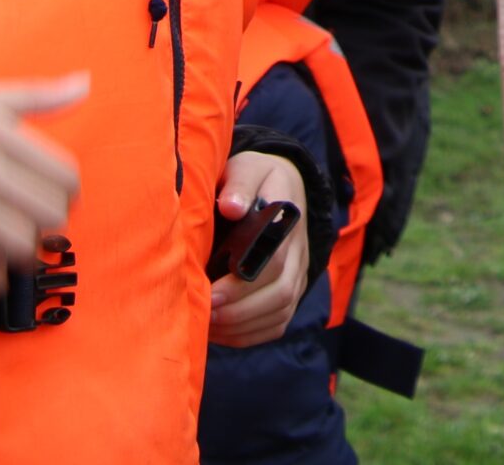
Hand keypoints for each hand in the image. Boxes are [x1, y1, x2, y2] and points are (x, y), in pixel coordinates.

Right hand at [0, 74, 85, 296]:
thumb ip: (33, 97)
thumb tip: (86, 85)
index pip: (63, 175)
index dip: (67, 197)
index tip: (53, 202)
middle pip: (48, 213)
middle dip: (48, 229)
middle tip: (34, 231)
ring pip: (17, 243)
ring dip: (22, 257)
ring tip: (12, 253)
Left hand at [208, 151, 311, 346]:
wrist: (279, 186)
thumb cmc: (253, 179)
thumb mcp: (246, 169)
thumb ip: (240, 184)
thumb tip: (231, 207)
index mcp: (288, 219)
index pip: (274, 259)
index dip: (243, 283)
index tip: (211, 293)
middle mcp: (299, 250)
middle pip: (279, 293)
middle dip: (239, 310)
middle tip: (204, 314)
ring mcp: (298, 274)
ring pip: (280, 312)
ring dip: (242, 325)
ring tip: (207, 326)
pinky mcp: (290, 291)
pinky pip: (277, 323)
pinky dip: (249, 334)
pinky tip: (220, 332)